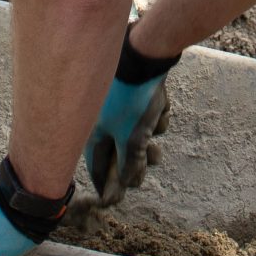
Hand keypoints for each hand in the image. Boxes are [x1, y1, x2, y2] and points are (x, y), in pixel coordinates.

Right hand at [85, 74, 169, 207]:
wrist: (145, 56)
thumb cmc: (134, 99)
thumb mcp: (133, 139)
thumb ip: (128, 165)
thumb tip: (126, 186)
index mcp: (95, 132)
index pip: (96, 167)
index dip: (107, 184)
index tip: (113, 199)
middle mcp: (102, 120)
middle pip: (120, 151)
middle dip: (138, 156)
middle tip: (151, 156)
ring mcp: (117, 105)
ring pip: (137, 132)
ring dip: (150, 134)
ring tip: (157, 127)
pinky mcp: (133, 92)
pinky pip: (145, 114)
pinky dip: (154, 114)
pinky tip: (160, 104)